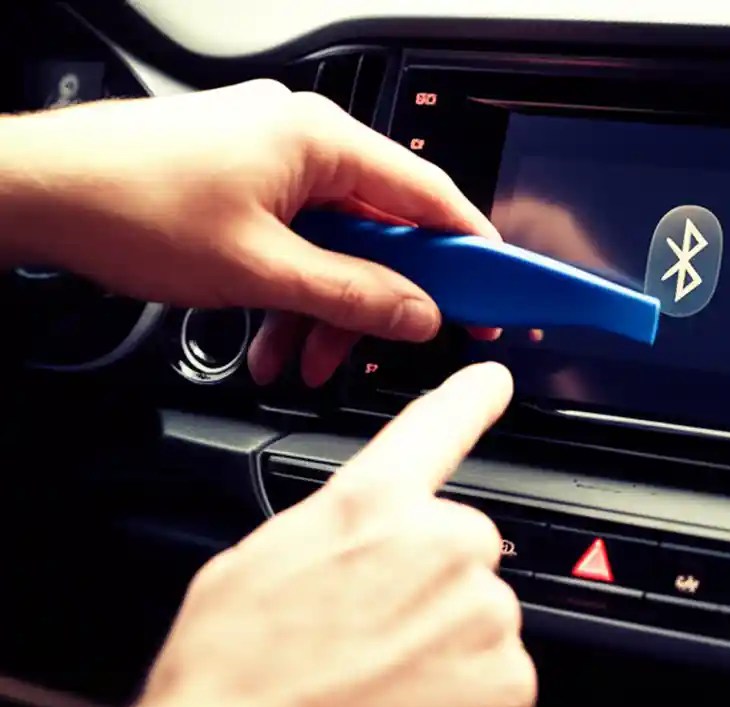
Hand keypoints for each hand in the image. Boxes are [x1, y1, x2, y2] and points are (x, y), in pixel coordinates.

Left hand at [0, 80, 499, 386]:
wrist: (37, 192)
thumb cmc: (130, 205)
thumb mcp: (262, 269)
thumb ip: (354, 295)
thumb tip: (416, 311)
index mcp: (322, 139)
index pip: (430, 196)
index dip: (470, 251)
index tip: (497, 293)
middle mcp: (303, 137)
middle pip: (379, 227)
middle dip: (374, 299)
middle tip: (378, 348)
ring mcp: (269, 155)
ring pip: (332, 242)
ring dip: (323, 307)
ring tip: (295, 359)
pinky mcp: (241, 176)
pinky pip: (292, 237)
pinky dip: (288, 288)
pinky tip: (267, 336)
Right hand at [128, 363, 534, 706]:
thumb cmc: (231, 669)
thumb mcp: (258, 563)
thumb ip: (329, 530)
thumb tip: (351, 541)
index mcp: (372, 502)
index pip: (437, 425)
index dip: (471, 396)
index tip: (494, 379)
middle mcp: (441, 541)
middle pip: (460, 549)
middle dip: (427, 588)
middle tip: (372, 635)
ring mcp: (480, 609)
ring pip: (479, 616)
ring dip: (444, 644)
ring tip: (380, 678)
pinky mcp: (508, 678)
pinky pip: (500, 677)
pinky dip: (466, 696)